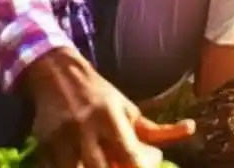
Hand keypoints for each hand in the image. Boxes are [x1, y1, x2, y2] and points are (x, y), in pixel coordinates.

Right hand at [24, 47, 193, 167]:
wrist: (57, 76)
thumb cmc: (101, 96)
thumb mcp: (129, 109)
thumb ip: (156, 129)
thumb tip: (190, 129)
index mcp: (111, 118)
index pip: (129, 156)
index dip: (141, 167)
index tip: (146, 165)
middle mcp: (86, 130)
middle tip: (124, 166)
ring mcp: (62, 140)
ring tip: (103, 163)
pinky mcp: (43, 148)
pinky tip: (84, 164)